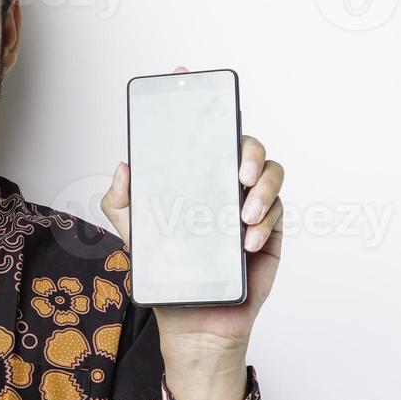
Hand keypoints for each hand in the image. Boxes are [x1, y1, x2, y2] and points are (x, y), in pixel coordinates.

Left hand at [99, 67, 284, 356]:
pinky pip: (277, 212)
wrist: (196, 325)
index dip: (197, 101)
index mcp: (194, 180)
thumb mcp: (138, 238)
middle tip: (237, 168)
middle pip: (246, 146)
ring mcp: (249, 206)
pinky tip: (246, 241)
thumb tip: (123, 168)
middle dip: (247, 148)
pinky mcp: (269, 232)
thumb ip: (123, 205)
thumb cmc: (170, 276)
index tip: (186, 74)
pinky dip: (264, 221)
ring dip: (262, 188)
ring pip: (271, 173)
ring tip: (241, 215)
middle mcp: (224, 186)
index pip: (200, 134)